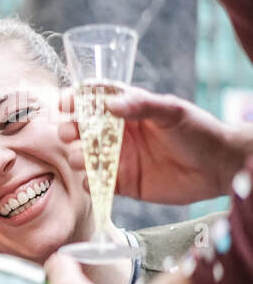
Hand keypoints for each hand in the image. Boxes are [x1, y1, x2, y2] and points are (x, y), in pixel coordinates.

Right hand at [59, 85, 251, 203]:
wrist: (219, 167)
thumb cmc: (199, 131)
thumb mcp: (172, 111)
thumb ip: (141, 105)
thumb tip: (108, 104)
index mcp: (129, 110)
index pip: (94, 100)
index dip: (75, 99)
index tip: (64, 103)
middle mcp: (119, 134)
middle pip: (81, 129)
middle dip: (69, 130)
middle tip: (69, 133)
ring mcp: (119, 159)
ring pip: (84, 156)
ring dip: (77, 156)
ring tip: (83, 158)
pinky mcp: (123, 183)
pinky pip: (97, 183)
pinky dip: (89, 182)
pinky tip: (93, 180)